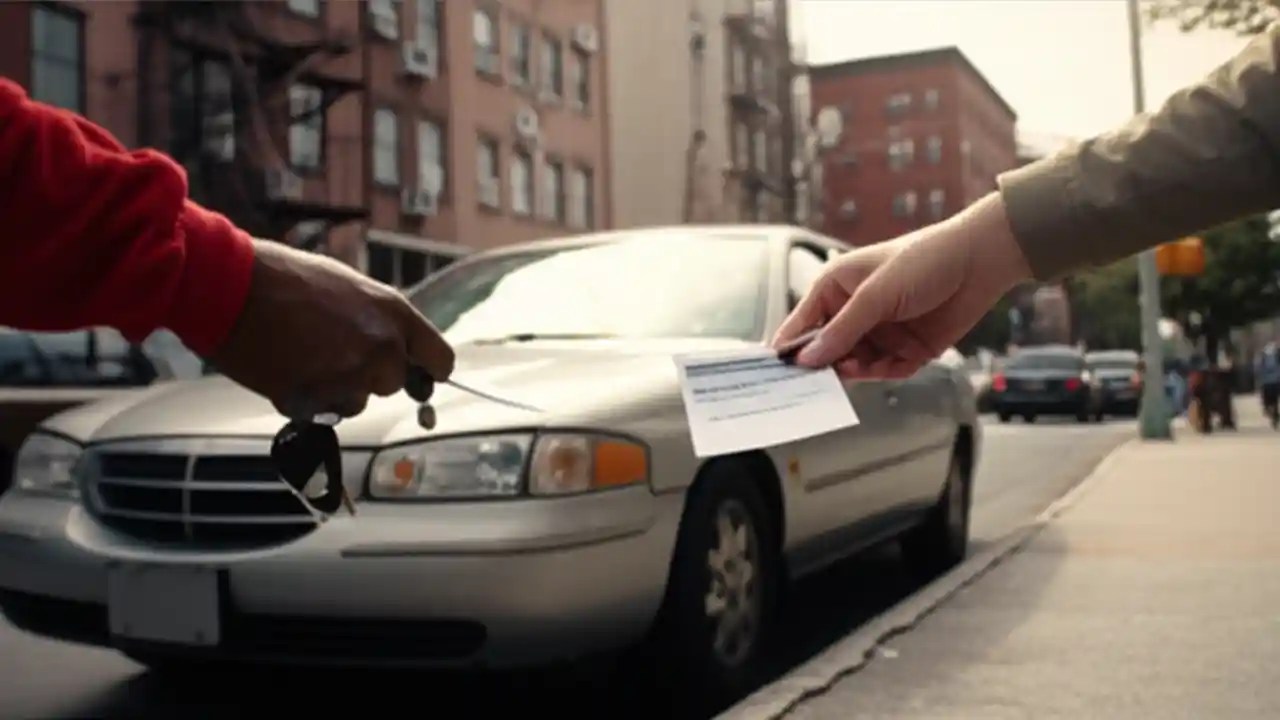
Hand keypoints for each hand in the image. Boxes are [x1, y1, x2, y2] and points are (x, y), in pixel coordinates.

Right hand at [210, 239, 454, 418]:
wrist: (230, 287)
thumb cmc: (285, 277)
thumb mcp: (349, 286)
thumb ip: (379, 319)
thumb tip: (396, 344)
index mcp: (394, 314)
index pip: (440, 359)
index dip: (427, 368)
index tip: (420, 373)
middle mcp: (381, 350)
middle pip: (395, 383)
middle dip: (372, 375)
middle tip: (335, 352)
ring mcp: (349, 379)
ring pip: (358, 401)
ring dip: (338, 388)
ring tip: (304, 356)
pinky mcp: (315, 402)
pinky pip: (324, 412)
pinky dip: (309, 399)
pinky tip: (287, 369)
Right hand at [773, 193, 1031, 378]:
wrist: (981, 262)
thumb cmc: (924, 260)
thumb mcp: (876, 294)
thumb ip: (842, 329)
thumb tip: (807, 359)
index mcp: (836, 289)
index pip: (802, 324)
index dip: (789, 348)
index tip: (776, 373)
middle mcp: (855, 313)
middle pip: (827, 350)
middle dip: (823, 366)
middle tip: (814, 386)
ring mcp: (881, 332)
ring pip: (855, 365)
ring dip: (855, 371)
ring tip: (856, 371)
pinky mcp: (907, 349)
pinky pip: (886, 371)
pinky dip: (885, 373)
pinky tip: (890, 367)